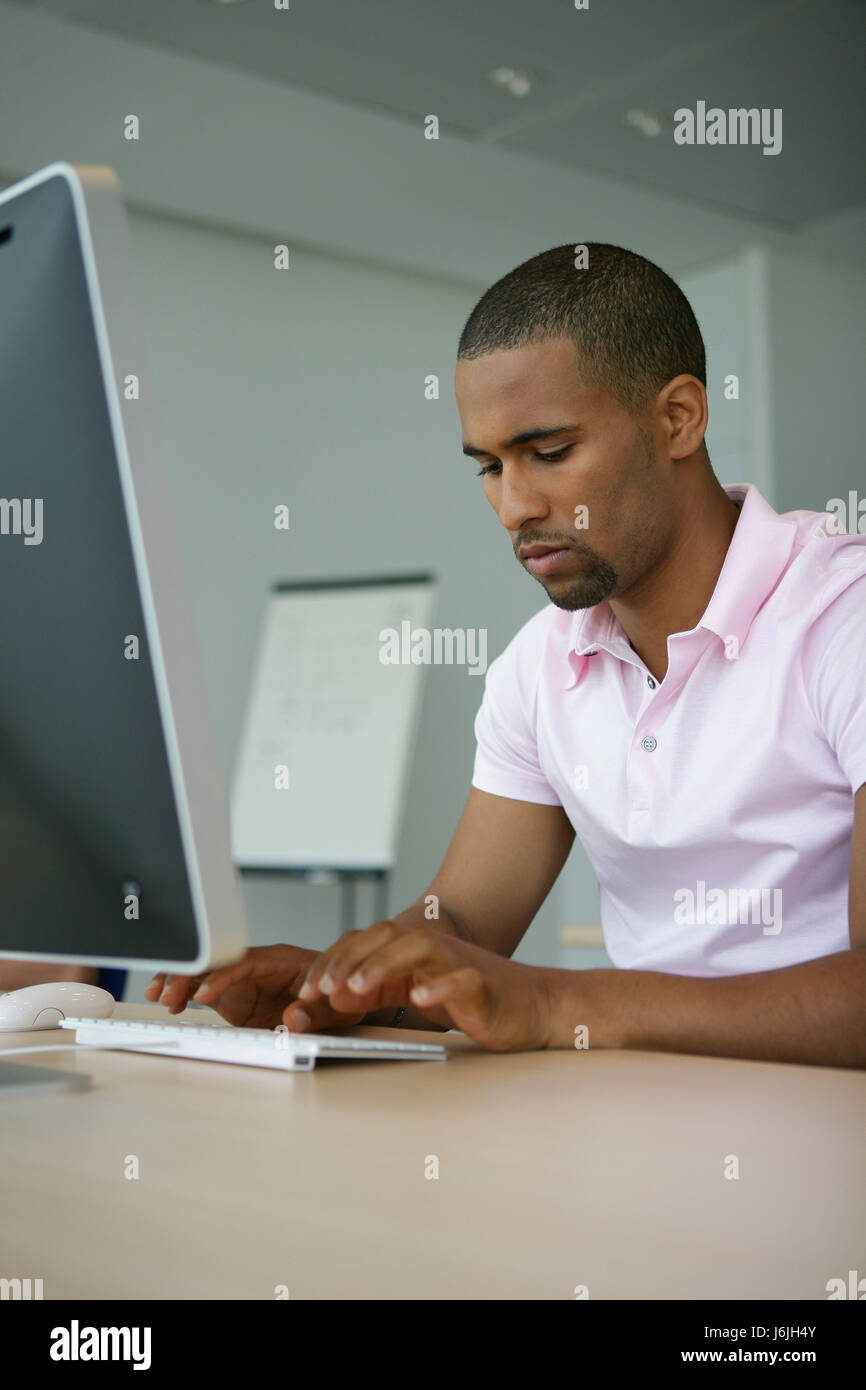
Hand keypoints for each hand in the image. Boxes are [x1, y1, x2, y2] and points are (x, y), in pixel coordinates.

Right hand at [145, 944, 371, 1032]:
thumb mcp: (337, 1006)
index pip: (244, 961)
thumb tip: (293, 1020)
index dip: (223, 975)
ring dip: (180, 980)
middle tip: (169, 994)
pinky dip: (184, 991)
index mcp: (278, 960)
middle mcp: (255, 966)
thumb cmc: (340, 994)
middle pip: (216, 961)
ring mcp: (241, 980)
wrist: (342, 998)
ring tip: (159, 995)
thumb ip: (316, 1014)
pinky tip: (168, 1001)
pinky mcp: (233, 994)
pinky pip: (203, 986)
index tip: (206, 994)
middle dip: (190, 974)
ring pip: (204, 971)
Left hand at [298, 920, 552, 1051]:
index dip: (332, 962)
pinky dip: (438, 986)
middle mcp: (431, 950)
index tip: (305, 990)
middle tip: (320, 988)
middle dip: (348, 960)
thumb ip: (376, 994)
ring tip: (357, 988)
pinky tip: (420, 999)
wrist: (533, 1006)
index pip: (363, 944)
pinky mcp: (483, 985)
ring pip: (417, 950)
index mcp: (410, 952)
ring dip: (383, 965)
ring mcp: (457, 963)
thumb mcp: (414, 995)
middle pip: (384, 937)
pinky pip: (460, 980)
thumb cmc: (473, 1000)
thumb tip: (330, 998)